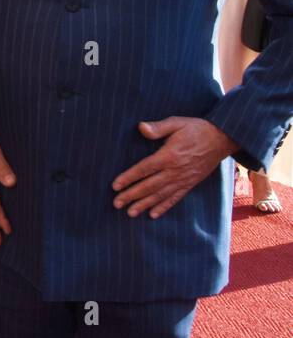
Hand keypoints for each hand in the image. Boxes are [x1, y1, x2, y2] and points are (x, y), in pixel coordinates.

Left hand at [112, 117, 238, 218]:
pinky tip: (153, 214)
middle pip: (149, 186)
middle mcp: (175, 171)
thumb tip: (141, 127)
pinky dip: (164, 207)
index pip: (144, 169)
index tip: (115, 186)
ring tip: (130, 213)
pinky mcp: (191, 184)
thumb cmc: (196, 129)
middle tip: (116, 203)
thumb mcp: (177, 123)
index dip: (129, 177)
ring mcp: (184, 179)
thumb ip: (158, 127)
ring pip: (160, 195)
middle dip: (132, 195)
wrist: (223, 139)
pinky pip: (175, 198)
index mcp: (169, 156)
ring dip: (144, 204)